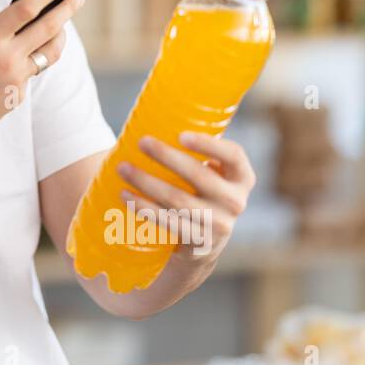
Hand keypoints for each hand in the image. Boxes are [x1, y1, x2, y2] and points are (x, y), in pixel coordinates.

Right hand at [0, 0, 84, 148]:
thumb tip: (5, 19)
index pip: (26, 9)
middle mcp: (6, 59)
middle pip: (49, 28)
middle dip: (67, 9)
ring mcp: (16, 80)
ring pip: (49, 53)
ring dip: (59, 36)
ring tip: (61, 26)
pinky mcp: (19, 97)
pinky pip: (28, 73)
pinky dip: (24, 64)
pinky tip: (13, 63)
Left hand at [115, 131, 255, 262]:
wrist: (202, 246)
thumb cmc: (199, 195)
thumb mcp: (210, 176)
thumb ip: (196, 155)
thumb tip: (153, 118)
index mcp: (242, 178)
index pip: (233, 155)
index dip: (208, 144)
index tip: (180, 134)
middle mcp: (236, 202)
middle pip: (200, 176)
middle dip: (167, 157)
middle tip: (141, 142)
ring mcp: (220, 226)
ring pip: (179, 200)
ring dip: (147, 182)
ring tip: (123, 169)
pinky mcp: (200, 244)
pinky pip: (168, 223)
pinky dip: (145, 208)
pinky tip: (126, 196)